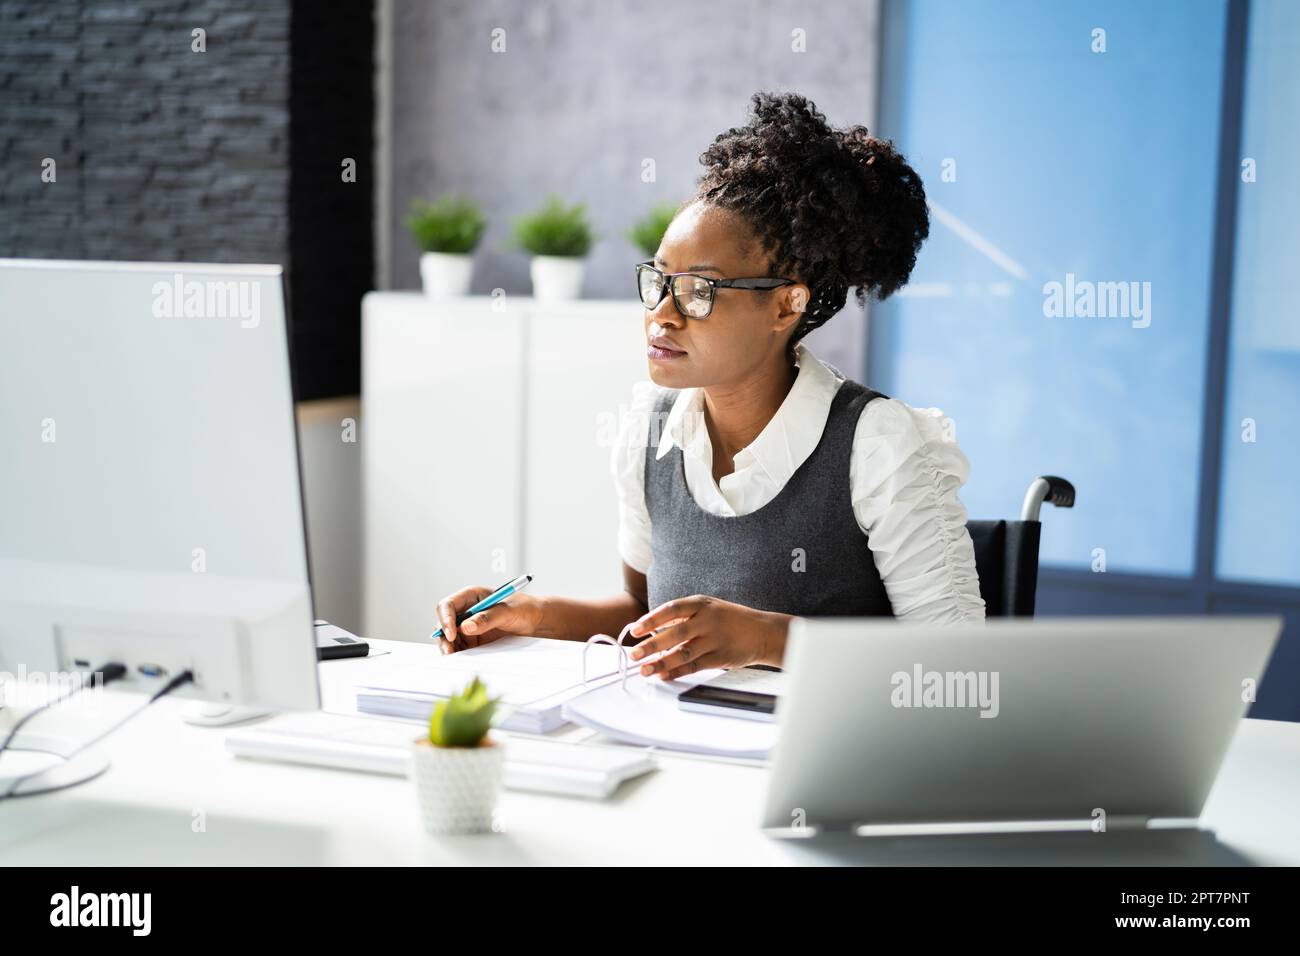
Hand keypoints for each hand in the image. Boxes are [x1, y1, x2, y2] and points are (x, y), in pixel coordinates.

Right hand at [435, 585, 543, 653]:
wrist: (537, 622)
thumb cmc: (525, 608)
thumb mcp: (508, 611)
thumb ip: (488, 618)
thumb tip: (465, 627)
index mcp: (471, 597)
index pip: (448, 605)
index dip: (445, 619)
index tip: (452, 633)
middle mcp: (467, 611)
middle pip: (444, 623)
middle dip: (444, 637)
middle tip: (449, 652)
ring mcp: (469, 627)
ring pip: (449, 638)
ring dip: (449, 648)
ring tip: (454, 658)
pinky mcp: (474, 641)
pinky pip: (460, 648)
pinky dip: (458, 654)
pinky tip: (461, 660)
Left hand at [624, 594, 791, 679]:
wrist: (761, 632)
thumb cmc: (729, 619)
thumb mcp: (707, 608)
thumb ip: (682, 618)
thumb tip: (652, 630)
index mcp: (701, 604)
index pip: (671, 610)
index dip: (652, 620)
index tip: (635, 630)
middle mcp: (707, 621)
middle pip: (675, 634)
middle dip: (651, 645)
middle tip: (634, 654)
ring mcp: (714, 640)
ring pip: (683, 653)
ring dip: (661, 663)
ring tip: (644, 670)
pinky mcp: (720, 658)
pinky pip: (694, 666)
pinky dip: (677, 671)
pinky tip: (663, 675)